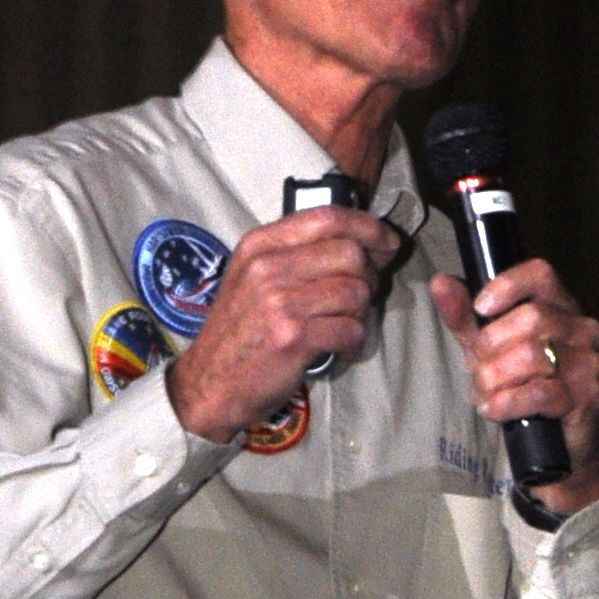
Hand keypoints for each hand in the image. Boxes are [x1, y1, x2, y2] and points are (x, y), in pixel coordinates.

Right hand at [166, 209, 404, 441]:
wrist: (210, 381)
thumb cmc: (240, 331)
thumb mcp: (253, 278)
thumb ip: (296, 255)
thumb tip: (358, 244)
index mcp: (261, 244)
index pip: (329, 217)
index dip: (369, 227)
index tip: (388, 243)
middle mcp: (268, 266)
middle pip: (350, 253)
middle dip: (370, 276)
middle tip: (363, 296)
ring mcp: (280, 302)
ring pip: (356, 291)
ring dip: (362, 312)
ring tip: (345, 324)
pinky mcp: (293, 338)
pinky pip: (351, 329)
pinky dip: (354, 341)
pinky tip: (341, 347)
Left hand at [431, 258, 598, 511]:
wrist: (560, 447)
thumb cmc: (526, 386)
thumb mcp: (490, 349)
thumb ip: (466, 317)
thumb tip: (440, 283)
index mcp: (560, 307)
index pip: (541, 274)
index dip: (507, 286)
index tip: (481, 307)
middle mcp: (581, 329)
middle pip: (530, 318)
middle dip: (490, 346)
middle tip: (477, 368)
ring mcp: (588, 364)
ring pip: (532, 356)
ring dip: (494, 378)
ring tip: (484, 394)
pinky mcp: (586, 398)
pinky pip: (539, 393)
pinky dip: (507, 402)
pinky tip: (494, 409)